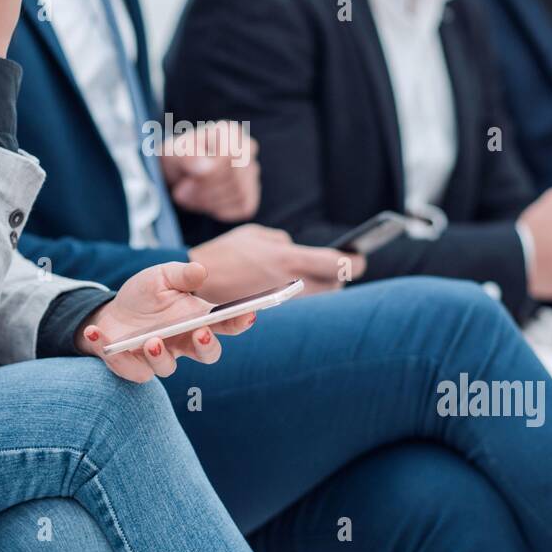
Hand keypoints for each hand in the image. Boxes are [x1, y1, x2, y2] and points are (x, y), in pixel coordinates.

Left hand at [75, 262, 256, 381]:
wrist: (111, 313)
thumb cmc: (144, 296)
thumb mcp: (161, 277)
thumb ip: (181, 275)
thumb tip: (200, 270)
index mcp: (197, 319)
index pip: (226, 324)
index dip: (240, 321)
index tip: (248, 314)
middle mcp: (183, 342)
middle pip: (207, 354)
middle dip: (207, 346)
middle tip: (201, 333)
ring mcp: (160, 358)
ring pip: (168, 368)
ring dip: (160, 356)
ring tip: (151, 340)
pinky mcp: (134, 368)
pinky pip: (129, 370)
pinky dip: (113, 354)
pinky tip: (97, 333)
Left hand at [160, 123, 260, 222]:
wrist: (180, 174)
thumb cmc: (178, 158)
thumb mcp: (172, 152)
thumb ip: (186, 155)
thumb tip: (205, 167)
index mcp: (230, 131)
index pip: (230, 157)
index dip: (208, 173)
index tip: (188, 176)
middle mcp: (248, 148)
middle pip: (234, 178)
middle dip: (204, 190)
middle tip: (181, 192)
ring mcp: (253, 172)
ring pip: (240, 195)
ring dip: (209, 202)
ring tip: (190, 196)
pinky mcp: (252, 195)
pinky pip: (244, 207)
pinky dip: (220, 210)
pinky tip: (205, 202)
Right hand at [189, 224, 361, 303]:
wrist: (191, 286)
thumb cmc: (222, 254)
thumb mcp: (253, 235)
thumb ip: (281, 241)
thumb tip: (295, 249)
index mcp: (286, 259)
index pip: (334, 264)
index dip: (353, 261)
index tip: (360, 258)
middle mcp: (288, 285)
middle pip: (332, 286)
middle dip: (337, 277)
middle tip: (338, 269)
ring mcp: (281, 305)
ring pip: (317, 301)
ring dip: (321, 290)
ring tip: (318, 280)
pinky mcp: (272, 317)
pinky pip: (298, 309)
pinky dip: (302, 300)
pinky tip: (295, 293)